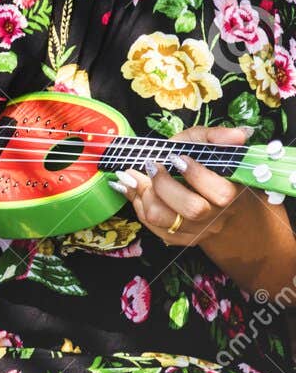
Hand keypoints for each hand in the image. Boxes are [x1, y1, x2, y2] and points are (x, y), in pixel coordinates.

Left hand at [111, 125, 254, 246]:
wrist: (209, 200)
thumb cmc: (206, 168)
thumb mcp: (208, 145)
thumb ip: (218, 137)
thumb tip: (239, 134)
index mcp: (232, 192)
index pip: (221, 193)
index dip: (196, 175)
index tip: (177, 158)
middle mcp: (217, 216)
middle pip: (191, 209)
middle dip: (164, 184)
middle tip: (151, 165)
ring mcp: (198, 230)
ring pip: (163, 218)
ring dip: (144, 193)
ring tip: (135, 175)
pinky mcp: (179, 238)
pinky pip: (151, 225)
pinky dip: (138, 204)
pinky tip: (134, 188)